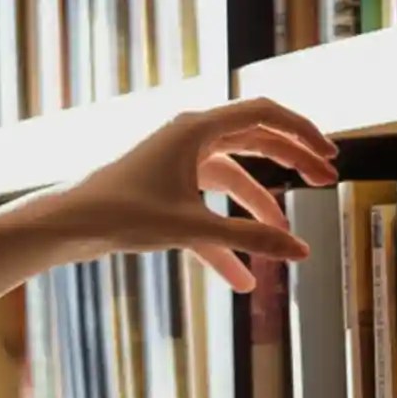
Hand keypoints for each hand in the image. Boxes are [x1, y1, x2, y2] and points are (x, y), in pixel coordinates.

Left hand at [46, 97, 338, 291]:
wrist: (67, 226)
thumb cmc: (122, 215)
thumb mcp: (193, 228)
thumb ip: (252, 239)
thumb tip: (302, 253)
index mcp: (197, 129)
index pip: (265, 114)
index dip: (303, 132)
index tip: (329, 155)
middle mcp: (190, 138)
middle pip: (257, 141)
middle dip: (292, 164)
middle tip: (327, 181)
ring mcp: (179, 164)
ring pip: (235, 179)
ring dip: (261, 208)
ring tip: (285, 240)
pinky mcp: (168, 191)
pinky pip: (209, 210)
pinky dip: (226, 242)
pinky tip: (243, 282)